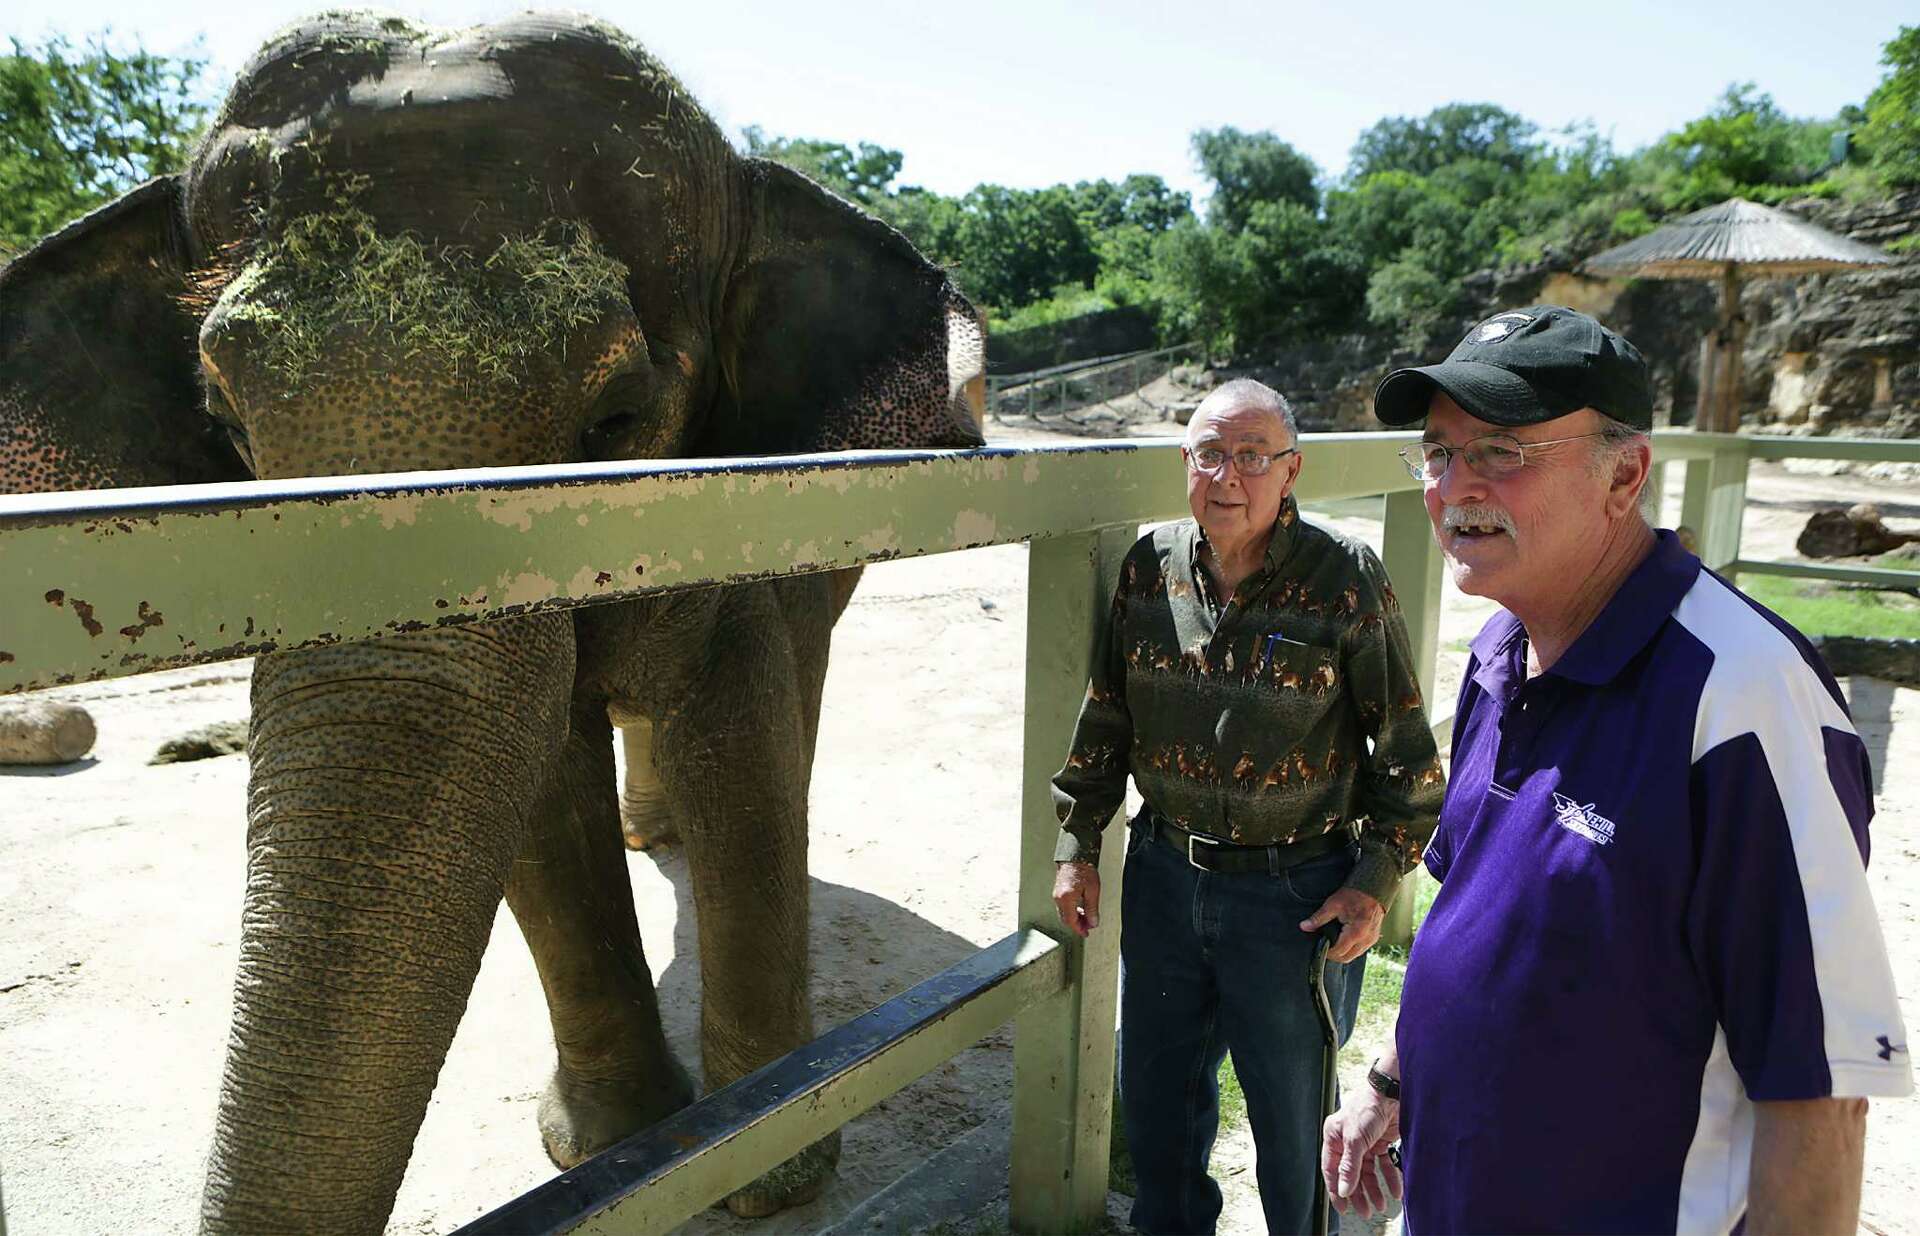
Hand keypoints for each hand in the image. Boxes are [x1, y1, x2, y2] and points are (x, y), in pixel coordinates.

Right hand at [1052, 861, 1100, 936]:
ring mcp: (1057, 894)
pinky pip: (1062, 906)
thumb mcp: (1093, 891)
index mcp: (1066, 899)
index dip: (1079, 929)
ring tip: (1086, 917)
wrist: (1075, 856)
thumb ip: (1092, 909)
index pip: (1071, 921)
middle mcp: (1059, 898)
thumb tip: (1093, 922)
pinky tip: (1080, 908)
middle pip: (1066, 919)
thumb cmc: (1084, 869)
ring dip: (1074, 918)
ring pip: (1064, 913)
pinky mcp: (1058, 891)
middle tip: (1088, 926)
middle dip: (1077, 924)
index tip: (1086, 933)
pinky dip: (1071, 911)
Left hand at [1300, 887, 1383, 962]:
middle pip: (1347, 958)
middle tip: (1325, 947)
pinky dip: (1351, 949)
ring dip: (1343, 954)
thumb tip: (1305, 926)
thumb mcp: (1332, 905)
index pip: (1339, 952)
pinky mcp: (1373, 937)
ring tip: (1334, 944)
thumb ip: (1318, 918)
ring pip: (1354, 956)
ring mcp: (1371, 939)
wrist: (1371, 889)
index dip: (1327, 952)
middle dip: (1334, 956)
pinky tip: (1345, 941)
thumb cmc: (1354, 895)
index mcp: (1356, 932)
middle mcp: (1365, 939)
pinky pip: (1361, 950)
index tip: (1320, 947)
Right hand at [1322, 1089, 1402, 1218]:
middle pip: (1351, 1173)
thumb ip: (1349, 1167)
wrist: (1392, 1093)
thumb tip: (1344, 1190)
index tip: (1343, 1208)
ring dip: (1374, 1189)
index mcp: (1334, 1137)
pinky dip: (1390, 1178)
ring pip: (1368, 1172)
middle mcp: (1348, 1140)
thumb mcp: (1355, 1140)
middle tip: (1365, 1212)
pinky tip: (1395, 1190)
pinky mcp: (1381, 1141)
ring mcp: (1365, 1142)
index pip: (1331, 1169)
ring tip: (1381, 1205)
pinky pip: (1384, 1164)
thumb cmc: (1368, 1107)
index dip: (1336, 1190)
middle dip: (1358, 1194)